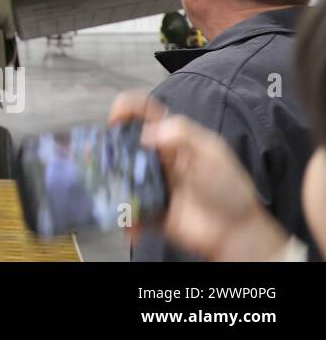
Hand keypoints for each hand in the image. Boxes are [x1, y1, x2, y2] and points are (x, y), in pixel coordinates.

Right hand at [108, 91, 289, 260]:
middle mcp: (157, 158)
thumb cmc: (229, 188)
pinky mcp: (148, 208)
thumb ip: (181, 134)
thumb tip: (144, 134)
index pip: (146, 114)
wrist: (236, 230)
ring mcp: (150, 183)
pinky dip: (123, 216)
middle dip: (109, 144)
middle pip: (125, 143)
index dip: (127, 108)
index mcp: (173, 139)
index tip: (115, 118)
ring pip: (120, 175)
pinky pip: (128, 209)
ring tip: (109, 188)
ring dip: (110, 180)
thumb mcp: (211, 152)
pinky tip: (129, 223)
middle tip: (104, 155)